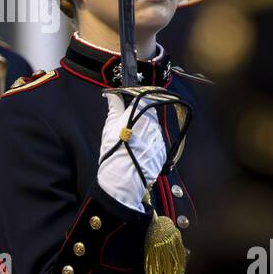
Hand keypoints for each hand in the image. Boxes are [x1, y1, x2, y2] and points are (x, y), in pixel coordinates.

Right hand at [96, 90, 166, 211]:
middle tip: (127, 129)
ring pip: (152, 129)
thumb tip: (113, 95)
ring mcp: (159, 137)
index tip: (126, 107)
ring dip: (145, 133)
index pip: (142, 98)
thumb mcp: (110, 126)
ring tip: (132, 145)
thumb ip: (114, 107)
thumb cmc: (114, 151)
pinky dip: (149, 146)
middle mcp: (153, 123)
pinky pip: (156, 144)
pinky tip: (138, 154)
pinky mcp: (163, 151)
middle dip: (140, 118)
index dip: (134, 102)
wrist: (123, 178)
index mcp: (140, 113)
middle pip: (148, 114)